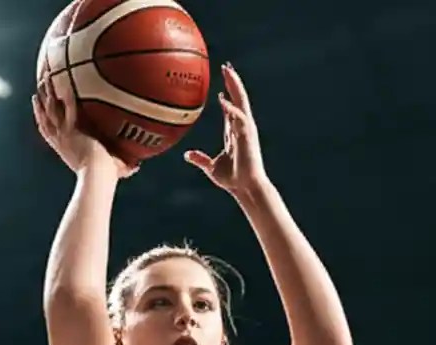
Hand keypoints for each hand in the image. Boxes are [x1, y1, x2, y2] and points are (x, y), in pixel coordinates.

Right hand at [32, 75, 137, 178]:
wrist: (98, 177)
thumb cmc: (105, 178)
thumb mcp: (111, 169)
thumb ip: (123, 167)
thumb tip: (136, 168)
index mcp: (65, 148)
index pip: (49, 132)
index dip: (42, 120)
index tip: (39, 110)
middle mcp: (61, 141)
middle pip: (45, 119)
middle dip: (40, 104)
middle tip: (37, 91)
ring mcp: (65, 136)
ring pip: (51, 112)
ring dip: (48, 96)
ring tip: (44, 80)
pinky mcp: (73, 132)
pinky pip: (69, 111)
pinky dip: (68, 99)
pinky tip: (67, 85)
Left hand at [184, 63, 267, 193]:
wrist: (245, 187)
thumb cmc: (232, 179)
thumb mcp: (211, 167)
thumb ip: (200, 159)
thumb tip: (187, 155)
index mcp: (234, 132)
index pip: (231, 108)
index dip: (227, 94)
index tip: (220, 82)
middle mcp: (242, 127)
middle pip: (238, 99)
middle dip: (232, 82)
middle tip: (225, 66)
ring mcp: (246, 129)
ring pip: (241, 101)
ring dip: (235, 85)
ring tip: (228, 71)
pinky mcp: (248, 135)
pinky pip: (239, 117)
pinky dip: (231, 107)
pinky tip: (221, 98)